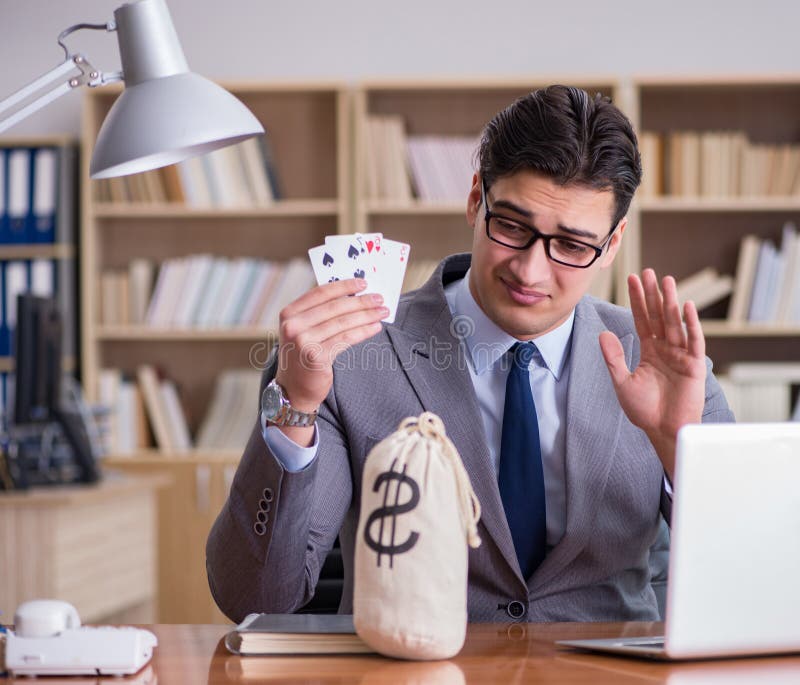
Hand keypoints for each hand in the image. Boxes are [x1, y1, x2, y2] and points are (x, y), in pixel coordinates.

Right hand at [272, 278, 387, 443]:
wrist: (294, 389)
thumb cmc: (303, 356)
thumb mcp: (303, 330)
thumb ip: (319, 313)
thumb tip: (352, 295)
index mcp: (289, 313)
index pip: (320, 293)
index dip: (343, 286)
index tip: (362, 283)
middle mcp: (293, 326)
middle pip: (334, 307)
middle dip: (360, 301)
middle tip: (379, 298)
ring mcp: (303, 341)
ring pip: (342, 323)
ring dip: (366, 315)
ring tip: (382, 312)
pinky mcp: (316, 356)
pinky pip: (346, 339)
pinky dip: (363, 331)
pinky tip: (375, 327)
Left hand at [598, 269, 706, 476]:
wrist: (664, 431)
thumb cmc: (645, 410)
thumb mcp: (622, 382)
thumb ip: (614, 358)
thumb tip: (603, 333)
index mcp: (649, 351)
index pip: (642, 320)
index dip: (637, 300)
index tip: (632, 280)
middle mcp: (665, 348)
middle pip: (658, 316)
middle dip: (653, 294)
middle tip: (647, 272)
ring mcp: (680, 355)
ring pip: (675, 323)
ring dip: (670, 302)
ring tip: (666, 280)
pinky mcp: (694, 365)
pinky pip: (693, 341)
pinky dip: (691, 324)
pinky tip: (686, 307)